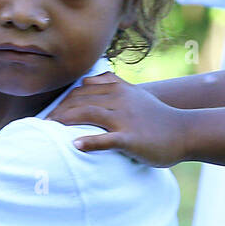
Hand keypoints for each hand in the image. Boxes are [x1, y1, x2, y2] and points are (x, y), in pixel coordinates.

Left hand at [50, 72, 190, 166]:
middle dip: (58, 112)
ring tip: (48, 131)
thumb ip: (111, 83)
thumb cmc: (155, 116)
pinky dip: (89, 141)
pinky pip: (106, 139)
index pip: (81, 90)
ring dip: (65, 122)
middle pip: (80, 100)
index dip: (62, 101)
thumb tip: (86, 79)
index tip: (48, 114)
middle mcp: (119, 99)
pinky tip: (75, 146)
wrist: (184, 131)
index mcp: (118, 88)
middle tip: (40, 125)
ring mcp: (125, 118)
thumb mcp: (133, 93)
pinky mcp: (131, 138)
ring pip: (88, 114)